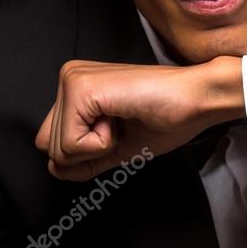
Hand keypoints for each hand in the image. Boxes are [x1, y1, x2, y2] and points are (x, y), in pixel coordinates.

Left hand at [34, 57, 243, 181]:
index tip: (121, 128)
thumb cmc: (169, 117)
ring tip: (125, 119)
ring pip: (58, 148)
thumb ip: (84, 160)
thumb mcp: (117, 147)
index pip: (52, 142)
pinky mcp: (80, 88)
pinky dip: (102, 144)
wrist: (196, 100)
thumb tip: (54, 169)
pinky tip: (123, 117)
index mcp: (77, 88)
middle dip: (90, 151)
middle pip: (49, 146)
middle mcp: (69, 78)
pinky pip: (72, 144)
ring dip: (98, 147)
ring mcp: (72, 80)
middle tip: (124, 125)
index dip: (88, 152)